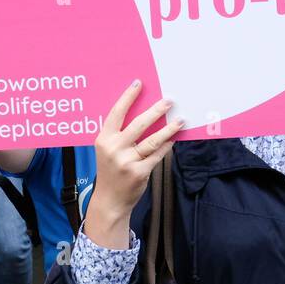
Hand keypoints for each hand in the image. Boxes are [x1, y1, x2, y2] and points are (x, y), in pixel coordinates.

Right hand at [85, 81, 182, 244]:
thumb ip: (120, 135)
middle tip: (169, 101)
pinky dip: (167, 145)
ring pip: (152, 140)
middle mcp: (114, 149)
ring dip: (168, 129)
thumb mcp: (108, 150)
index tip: (139, 83)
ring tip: (180, 120)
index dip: (127, 97)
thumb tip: (146, 114)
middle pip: (138, 124)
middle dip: (156, 111)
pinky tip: (175, 138)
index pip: (116, 113)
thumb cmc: (111, 171)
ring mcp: (127, 162)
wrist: (110, 200)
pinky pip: (157, 155)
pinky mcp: (139, 173)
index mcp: (104, 139)